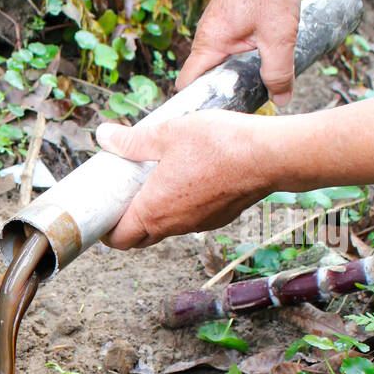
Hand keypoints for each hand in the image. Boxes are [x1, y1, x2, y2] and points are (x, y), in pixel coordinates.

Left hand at [95, 111, 275, 249]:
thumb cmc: (220, 144)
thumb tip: (104, 136)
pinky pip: (189, 220)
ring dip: (154, 215)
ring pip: (165, 229)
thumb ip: (134, 140)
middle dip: (126, 224)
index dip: (106, 231)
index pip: (119, 239)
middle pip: (139, 238)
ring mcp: (197, 225)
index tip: (102, 214)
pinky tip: (184, 181)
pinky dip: (179, 209)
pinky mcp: (217, 218)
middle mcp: (174, 225)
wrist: (271, 156)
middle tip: (123, 197)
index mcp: (154, 210)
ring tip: (152, 184)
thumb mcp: (168, 133)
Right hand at [176, 0, 306, 106]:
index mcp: (208, 44)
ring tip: (257, 84)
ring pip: (221, 59)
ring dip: (236, 72)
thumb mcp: (279, 36)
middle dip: (222, 91)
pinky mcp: (233, 16)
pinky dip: (243, 56)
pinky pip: (231, 45)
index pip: (187, 85)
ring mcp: (219, 25)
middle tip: (242, 105)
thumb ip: (279, 72)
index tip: (212, 117)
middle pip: (205, 75)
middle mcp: (207, 35)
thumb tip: (281, 100)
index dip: (196, 104)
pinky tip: (264, 57)